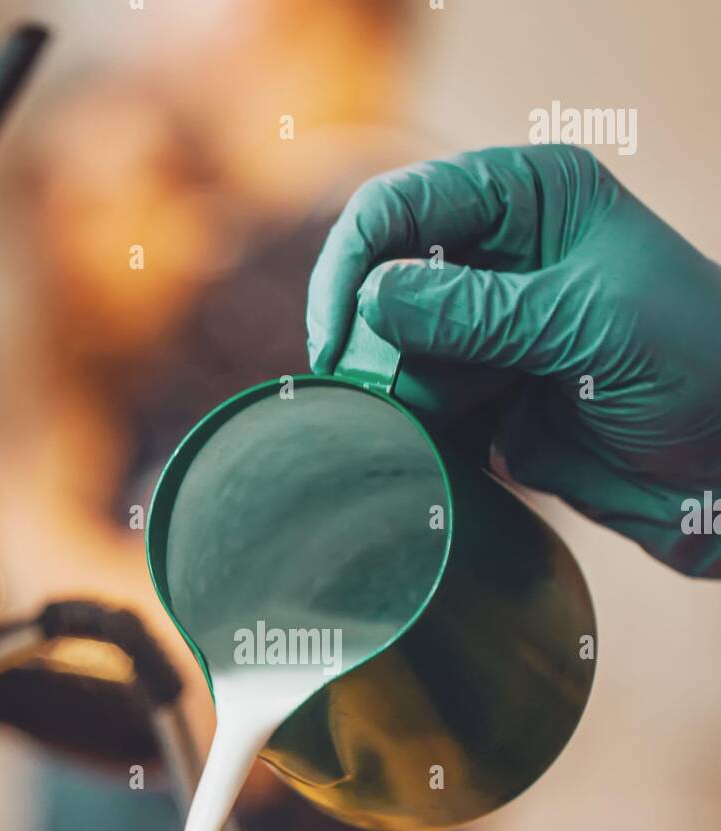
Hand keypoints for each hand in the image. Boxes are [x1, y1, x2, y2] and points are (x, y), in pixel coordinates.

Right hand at [307, 145, 720, 575]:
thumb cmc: (692, 363)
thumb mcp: (585, 322)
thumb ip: (476, 313)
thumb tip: (369, 298)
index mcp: (528, 201)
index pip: (403, 207)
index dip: (354, 263)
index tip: (336, 337)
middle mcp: (499, 259)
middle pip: (384, 281)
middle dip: (379, 338)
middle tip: (398, 390)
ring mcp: (489, 333)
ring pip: (396, 353)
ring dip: (409, 390)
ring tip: (478, 411)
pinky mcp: (486, 400)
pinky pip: (422, 409)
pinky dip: (425, 429)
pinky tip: (469, 438)